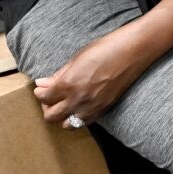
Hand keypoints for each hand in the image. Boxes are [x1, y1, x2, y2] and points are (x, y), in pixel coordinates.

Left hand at [33, 26, 153, 127]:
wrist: (132, 52)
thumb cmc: (105, 49)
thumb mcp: (77, 58)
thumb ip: (59, 75)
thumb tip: (43, 83)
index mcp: (68, 84)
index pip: (44, 98)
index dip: (40, 92)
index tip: (42, 87)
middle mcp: (78, 99)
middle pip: (51, 116)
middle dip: (47, 107)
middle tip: (50, 98)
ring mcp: (91, 107)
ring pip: (66, 124)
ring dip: (62, 116)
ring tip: (64, 104)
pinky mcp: (103, 109)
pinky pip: (83, 123)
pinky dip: (77, 118)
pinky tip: (79, 106)